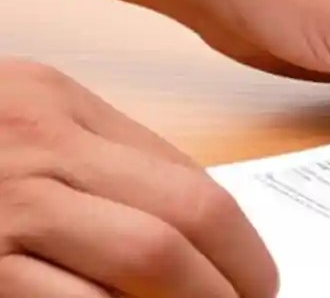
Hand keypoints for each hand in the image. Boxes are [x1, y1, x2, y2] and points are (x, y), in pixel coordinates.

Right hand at [0, 59, 277, 297]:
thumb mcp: (18, 132)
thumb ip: (97, 165)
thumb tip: (193, 229)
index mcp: (57, 102)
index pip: (186, 175)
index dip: (238, 239)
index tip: (256, 274)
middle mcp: (40, 146)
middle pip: (185, 211)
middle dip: (236, 271)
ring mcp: (7, 205)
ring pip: (149, 256)